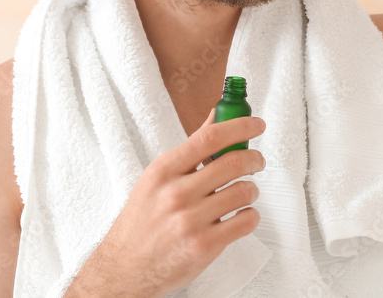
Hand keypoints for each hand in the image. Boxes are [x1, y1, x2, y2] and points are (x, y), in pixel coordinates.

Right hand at [73, 109, 266, 297]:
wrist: (126, 266)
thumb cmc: (143, 220)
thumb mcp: (157, 177)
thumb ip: (191, 148)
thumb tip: (217, 116)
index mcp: (164, 170)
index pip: (209, 137)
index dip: (239, 126)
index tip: (256, 124)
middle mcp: (176, 193)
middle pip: (232, 162)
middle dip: (254, 158)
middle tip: (257, 161)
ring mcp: (190, 220)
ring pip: (243, 191)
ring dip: (252, 189)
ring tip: (245, 192)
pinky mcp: (203, 246)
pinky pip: (245, 221)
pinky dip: (251, 215)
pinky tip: (241, 215)